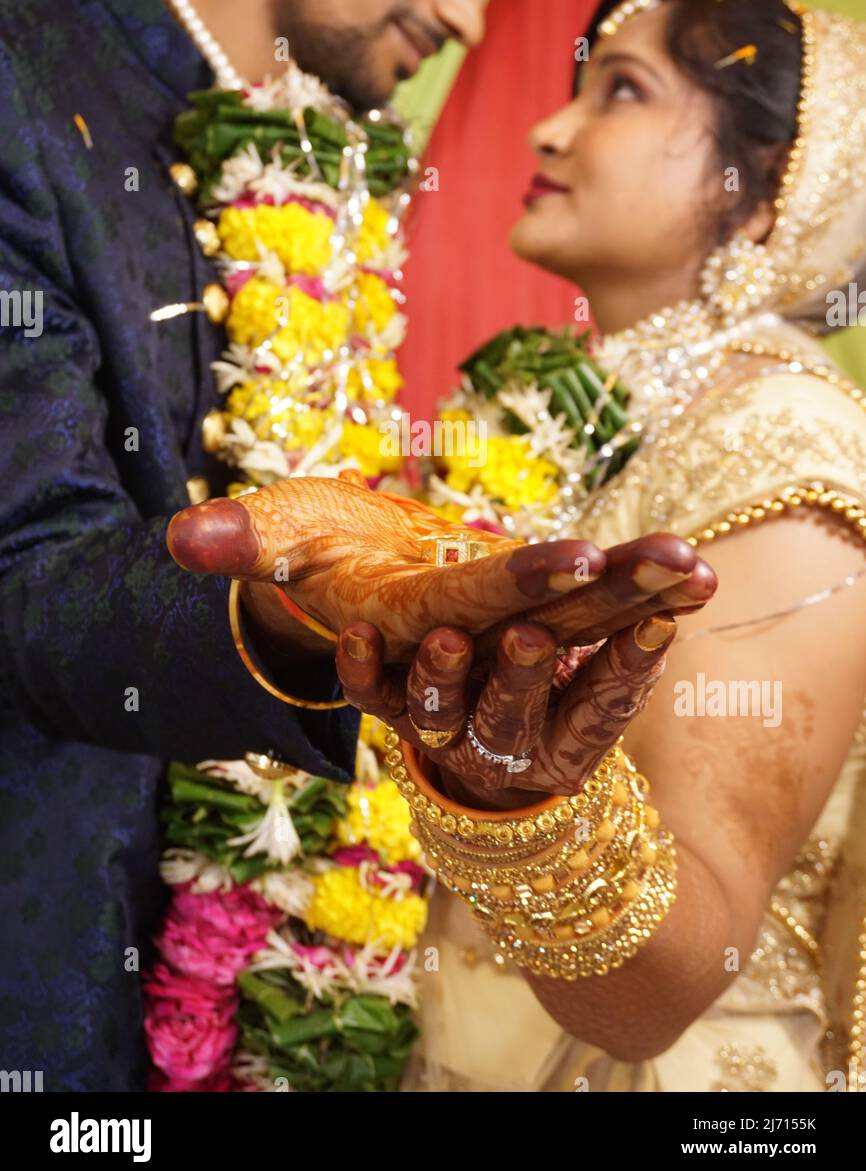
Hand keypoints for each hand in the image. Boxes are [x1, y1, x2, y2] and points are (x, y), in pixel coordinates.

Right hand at [167, 473, 713, 665]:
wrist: (357, 590)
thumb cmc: (316, 554)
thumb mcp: (280, 536)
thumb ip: (244, 539)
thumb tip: (180, 539)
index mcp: (409, 612)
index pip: (465, 602)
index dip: (516, 581)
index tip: (577, 554)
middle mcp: (465, 634)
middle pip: (545, 617)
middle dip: (613, 592)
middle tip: (688, 562)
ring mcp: (505, 632)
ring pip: (580, 620)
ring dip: (643, 597)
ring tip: (707, 566)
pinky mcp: (531, 621)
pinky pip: (592, 624)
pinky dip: (640, 607)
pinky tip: (694, 580)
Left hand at [335, 553, 716, 806]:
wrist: (477, 745)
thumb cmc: (556, 686)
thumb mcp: (598, 658)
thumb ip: (638, 618)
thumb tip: (700, 575)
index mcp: (566, 738)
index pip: (600, 706)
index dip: (625, 668)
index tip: (656, 624)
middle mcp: (505, 744)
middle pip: (514, 718)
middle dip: (525, 677)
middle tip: (534, 634)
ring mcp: (444, 731)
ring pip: (438, 716)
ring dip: (441, 678)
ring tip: (447, 639)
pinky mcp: (390, 709)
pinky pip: (369, 698)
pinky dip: (359, 670)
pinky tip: (355, 633)